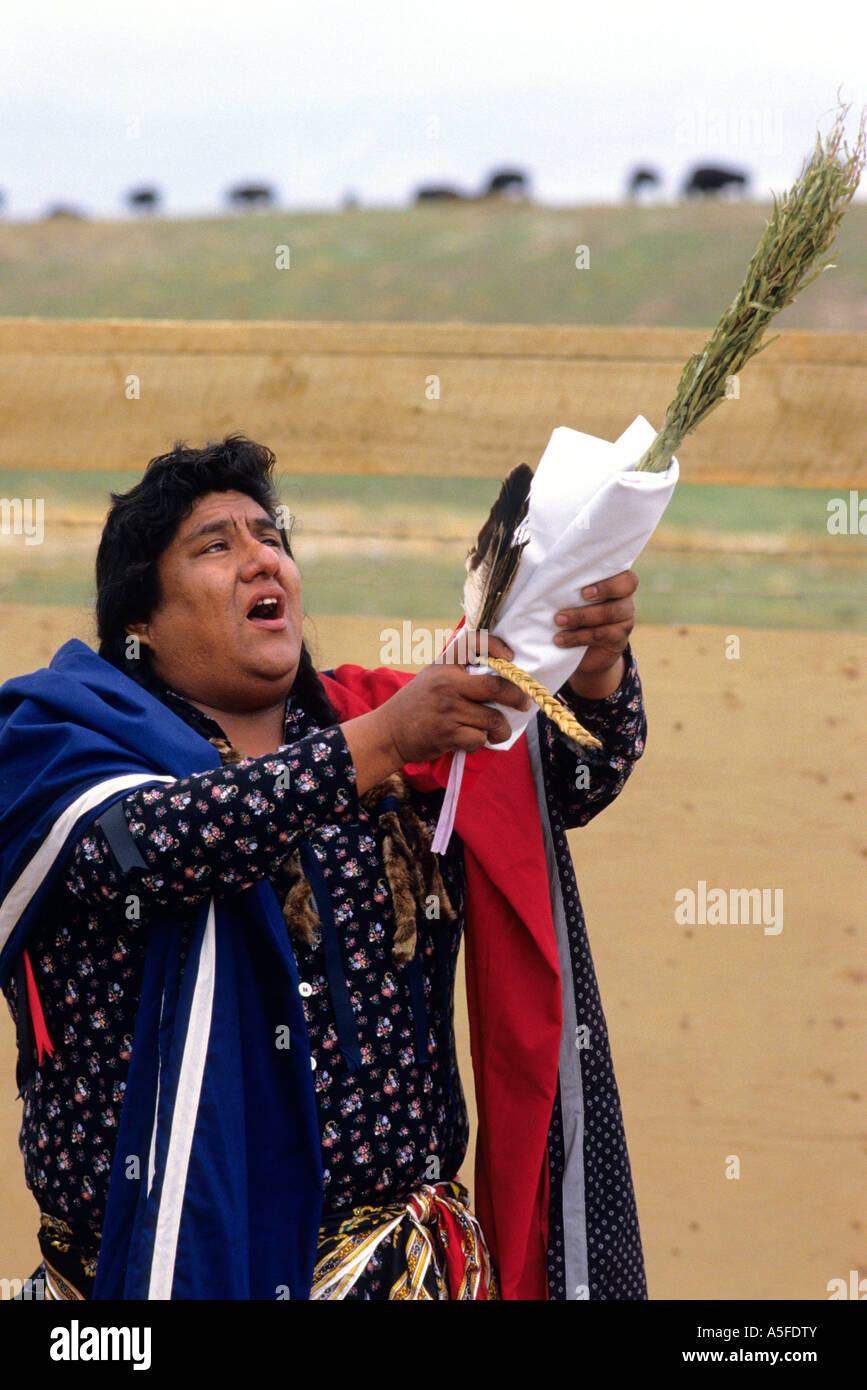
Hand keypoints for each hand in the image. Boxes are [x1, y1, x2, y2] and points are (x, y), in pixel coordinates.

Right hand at [378, 631, 530, 763]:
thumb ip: (460, 670)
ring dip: (502, 729)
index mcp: (444, 665)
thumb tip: (502, 671)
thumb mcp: (433, 675)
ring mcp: (448, 710)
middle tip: (524, 703)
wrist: (389, 731)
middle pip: (495, 686)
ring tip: (500, 731)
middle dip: (517, 697)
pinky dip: (481, 742)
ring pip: (492, 718)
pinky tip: (473, 740)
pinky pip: (479, 738)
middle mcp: (447, 684)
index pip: (474, 643)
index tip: (511, 657)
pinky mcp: (447, 734)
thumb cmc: (417, 703)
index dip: (496, 646)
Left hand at [554, 570, 637, 695]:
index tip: (586, 588)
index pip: (626, 576)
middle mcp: (624, 600)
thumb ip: (571, 586)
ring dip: (582, 615)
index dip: (611, 579)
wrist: (585, 654)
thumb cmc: (574, 614)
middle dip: (603, 590)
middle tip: (581, 595)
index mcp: (616, 584)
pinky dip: (578, 637)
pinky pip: (601, 635)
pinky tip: (561, 639)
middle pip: (624, 589)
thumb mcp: (574, 599)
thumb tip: (542, 576)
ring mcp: (624, 620)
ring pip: (610, 612)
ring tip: (559, 620)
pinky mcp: (618, 639)